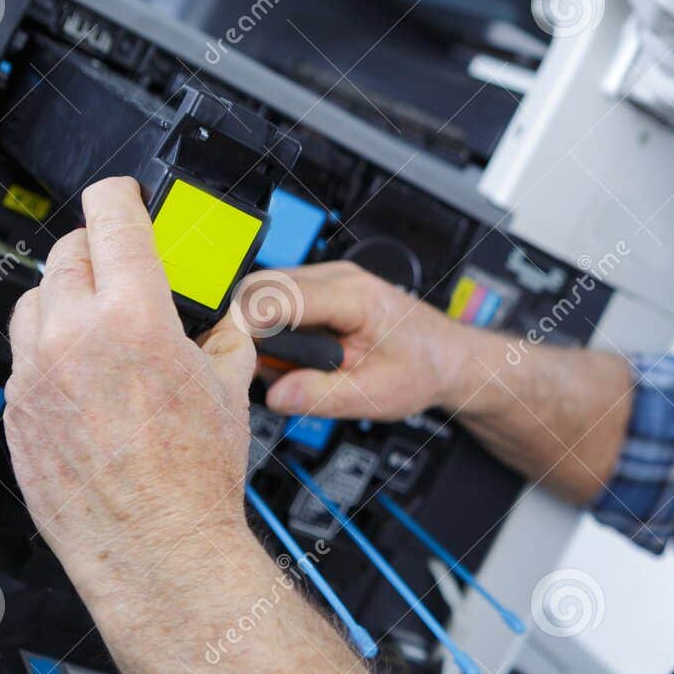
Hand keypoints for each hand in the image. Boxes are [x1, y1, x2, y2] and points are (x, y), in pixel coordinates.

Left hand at [4, 177, 256, 601]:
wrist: (157, 543)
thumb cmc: (193, 478)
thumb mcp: (230, 389)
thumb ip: (222, 335)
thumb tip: (224, 315)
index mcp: (132, 319)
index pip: (111, 218)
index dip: (121, 196)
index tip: (125, 196)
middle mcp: (72, 338)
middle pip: (68, 252)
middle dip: (99, 249)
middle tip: (127, 267)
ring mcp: (35, 375)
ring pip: (36, 300)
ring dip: (68, 296)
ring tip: (105, 324)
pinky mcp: (16, 410)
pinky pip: (25, 357)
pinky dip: (53, 351)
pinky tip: (90, 378)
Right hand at [258, 261, 473, 419]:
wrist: (446, 358)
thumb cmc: (422, 370)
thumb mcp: (375, 395)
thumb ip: (323, 396)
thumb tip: (277, 396)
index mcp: (356, 298)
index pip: (281, 295)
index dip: (246, 322)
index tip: (227, 350)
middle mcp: (340, 278)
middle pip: (263, 287)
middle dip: (245, 327)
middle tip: (249, 368)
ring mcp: (331, 279)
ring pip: (265, 290)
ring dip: (256, 327)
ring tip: (275, 367)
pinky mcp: (324, 289)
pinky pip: (279, 298)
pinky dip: (271, 326)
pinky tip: (287, 356)